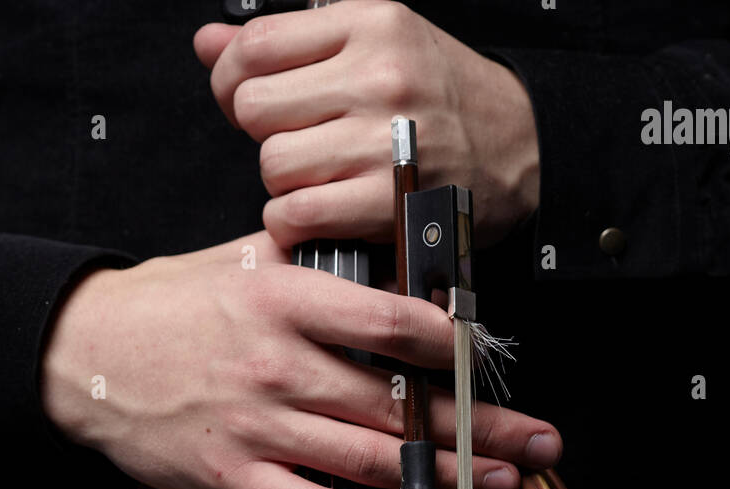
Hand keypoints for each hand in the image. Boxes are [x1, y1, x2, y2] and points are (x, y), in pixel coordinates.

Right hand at [40, 232, 560, 488]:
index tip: (499, 365)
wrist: (85, 354)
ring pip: (373, 463)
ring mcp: (259, 430)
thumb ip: (327, 276)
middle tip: (539, 445)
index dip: (458, 349)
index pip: (393, 324)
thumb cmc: (176, 305)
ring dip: (447, 479)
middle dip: (481, 430)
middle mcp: (280, 367)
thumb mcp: (250, 262)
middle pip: (402, 407)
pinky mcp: (237, 481)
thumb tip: (411, 289)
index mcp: (287, 301)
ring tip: (499, 485)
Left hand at [193, 3, 539, 248]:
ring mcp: (385, 140)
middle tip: (297, 147)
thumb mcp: (375, 46)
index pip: (256, 46)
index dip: (234, 81)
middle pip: (256, 109)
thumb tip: (207, 44)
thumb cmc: (443, 102)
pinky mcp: (389, 200)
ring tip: (319, 182)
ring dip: (283, 185)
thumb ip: (287, 45)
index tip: (251, 103)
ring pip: (274, 164)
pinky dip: (295, 223)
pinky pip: (298, 212)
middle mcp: (378, 76)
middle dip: (264, 136)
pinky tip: (320, 215)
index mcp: (370, 25)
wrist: (522, 149)